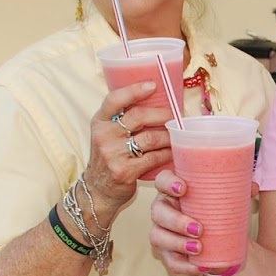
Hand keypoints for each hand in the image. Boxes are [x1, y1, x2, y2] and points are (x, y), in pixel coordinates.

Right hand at [84, 83, 174, 220]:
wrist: (97, 190)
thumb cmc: (109, 158)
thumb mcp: (107, 135)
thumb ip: (122, 120)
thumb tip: (155, 100)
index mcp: (99, 122)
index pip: (114, 100)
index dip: (134, 90)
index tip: (153, 85)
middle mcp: (104, 136)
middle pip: (139, 116)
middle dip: (162, 114)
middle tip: (176, 116)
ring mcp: (113, 154)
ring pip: (150, 138)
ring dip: (169, 136)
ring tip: (177, 134)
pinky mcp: (125, 171)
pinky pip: (154, 158)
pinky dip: (167, 154)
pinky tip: (173, 152)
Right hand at [148, 177, 259, 275]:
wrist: (220, 237)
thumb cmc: (217, 210)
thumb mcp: (227, 198)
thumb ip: (239, 190)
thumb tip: (254, 187)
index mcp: (174, 190)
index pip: (162, 180)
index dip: (168, 183)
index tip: (183, 189)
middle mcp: (163, 209)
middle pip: (158, 212)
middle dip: (176, 221)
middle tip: (199, 228)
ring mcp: (162, 231)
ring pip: (157, 236)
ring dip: (177, 243)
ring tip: (199, 248)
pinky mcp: (167, 253)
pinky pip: (170, 261)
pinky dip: (184, 266)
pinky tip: (199, 267)